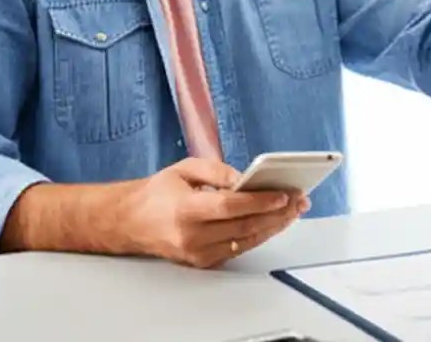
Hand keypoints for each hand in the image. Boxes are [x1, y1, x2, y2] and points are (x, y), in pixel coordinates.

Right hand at [121, 157, 309, 267]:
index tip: (284, 195)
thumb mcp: (184, 168)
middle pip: (244, 226)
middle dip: (277, 214)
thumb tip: (246, 179)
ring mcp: (198, 253)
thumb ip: (217, 171)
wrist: (131, 222)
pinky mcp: (202, 262)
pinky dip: (258, 235)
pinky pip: (238, 248)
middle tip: (299, 201)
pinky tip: (273, 223)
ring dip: (274, 226)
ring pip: (246, 240)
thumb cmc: (158, 193)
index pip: (230, 207)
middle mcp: (192, 236)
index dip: (260, 201)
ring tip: (293, 211)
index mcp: (185, 210)